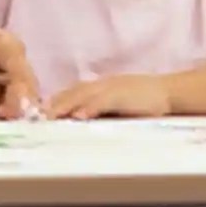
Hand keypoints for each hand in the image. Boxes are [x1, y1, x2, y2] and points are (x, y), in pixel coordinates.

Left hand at [48, 74, 171, 119]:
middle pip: (72, 93)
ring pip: (83, 95)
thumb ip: (100, 110)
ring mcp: (112, 88)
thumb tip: (80, 122)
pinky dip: (90, 107)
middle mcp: (101, 84)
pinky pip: (103, 101)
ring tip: (50, 117)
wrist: (169, 92)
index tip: (38, 113)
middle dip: (54, 105)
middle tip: (36, 117)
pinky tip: (79, 115)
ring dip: (65, 105)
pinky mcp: (124, 94)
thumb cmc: (145, 101)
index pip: (71, 92)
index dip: (55, 102)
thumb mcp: (118, 104)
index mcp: (99, 87)